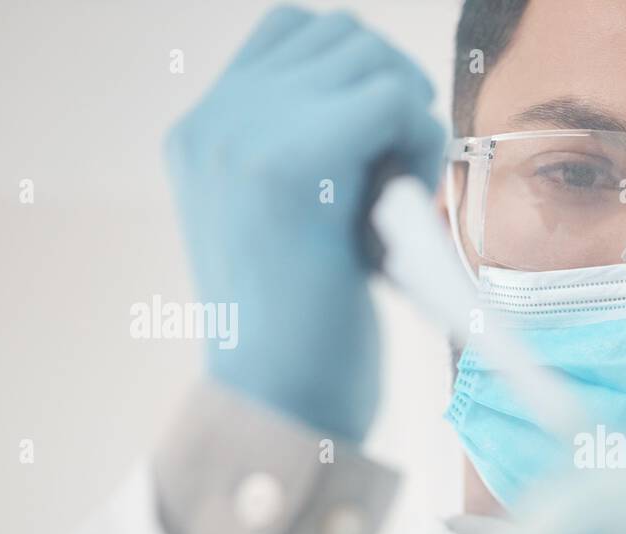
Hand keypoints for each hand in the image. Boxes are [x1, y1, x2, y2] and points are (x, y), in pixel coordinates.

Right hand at [164, 6, 444, 440]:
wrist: (282, 405)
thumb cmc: (308, 330)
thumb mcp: (297, 221)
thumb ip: (316, 151)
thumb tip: (391, 98)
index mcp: (204, 134)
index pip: (294, 31)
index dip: (358, 74)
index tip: (379, 146)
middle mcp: (213, 122)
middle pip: (341, 34)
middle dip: (392, 95)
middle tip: (400, 177)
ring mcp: (244, 137)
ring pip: (370, 61)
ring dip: (409, 122)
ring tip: (399, 197)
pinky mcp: (293, 166)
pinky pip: (391, 100)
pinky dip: (420, 144)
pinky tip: (407, 206)